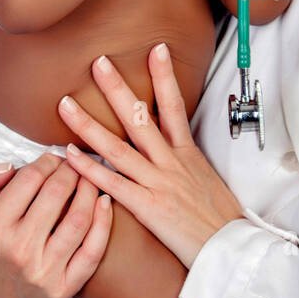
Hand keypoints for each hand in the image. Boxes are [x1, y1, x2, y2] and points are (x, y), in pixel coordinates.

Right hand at [0, 154, 112, 297]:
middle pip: (56, 194)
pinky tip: (104, 201)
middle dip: (70, 170)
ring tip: (90, 178)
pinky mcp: (65, 287)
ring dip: (90, 189)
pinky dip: (104, 222)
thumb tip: (7, 167)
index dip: (46, 162)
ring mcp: (44, 271)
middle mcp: (18, 251)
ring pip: (79, 218)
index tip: (52, 159)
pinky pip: (93, 250)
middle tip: (75, 164)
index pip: (29, 179)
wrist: (0, 297)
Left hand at [57, 45, 245, 265]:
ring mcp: (158, 183)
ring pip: (118, 147)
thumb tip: (176, 151)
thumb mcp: (209, 181)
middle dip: (117, 88)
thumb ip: (187, 163)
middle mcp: (171, 162)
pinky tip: (69, 154)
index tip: (156, 50)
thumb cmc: (221, 220)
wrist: (232, 247)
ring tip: (65, 105)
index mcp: (189, 154)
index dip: (165, 76)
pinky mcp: (148, 206)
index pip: (175, 105)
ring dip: (88, 124)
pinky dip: (89, 168)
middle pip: (141, 117)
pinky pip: (112, 183)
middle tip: (98, 63)